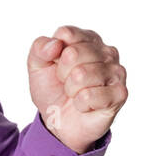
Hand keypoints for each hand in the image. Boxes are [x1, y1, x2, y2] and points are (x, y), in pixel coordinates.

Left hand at [27, 25, 126, 154]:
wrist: (59, 121)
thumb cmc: (53, 89)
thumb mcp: (37, 66)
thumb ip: (39, 48)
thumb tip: (55, 43)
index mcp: (87, 39)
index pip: (66, 34)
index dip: (54, 54)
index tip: (56, 65)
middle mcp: (106, 51)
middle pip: (73, 53)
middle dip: (62, 74)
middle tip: (67, 83)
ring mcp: (116, 71)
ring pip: (81, 75)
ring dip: (70, 90)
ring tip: (76, 94)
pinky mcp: (120, 93)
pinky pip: (88, 96)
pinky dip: (80, 104)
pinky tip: (85, 105)